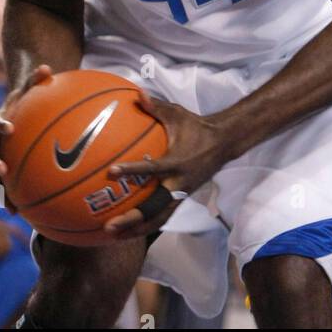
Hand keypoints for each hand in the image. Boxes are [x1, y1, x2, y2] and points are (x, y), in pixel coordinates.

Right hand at [0, 63, 52, 208]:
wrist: (18, 112)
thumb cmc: (27, 100)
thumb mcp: (30, 89)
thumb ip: (36, 79)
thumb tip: (47, 67)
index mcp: (1, 121)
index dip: (1, 125)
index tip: (10, 128)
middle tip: (3, 169)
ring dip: (0, 189)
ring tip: (10, 204)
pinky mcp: (5, 171)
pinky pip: (6, 187)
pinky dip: (13, 199)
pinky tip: (23, 214)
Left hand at [103, 98, 229, 238]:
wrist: (222, 143)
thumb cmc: (195, 127)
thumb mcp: (178, 114)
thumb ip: (156, 107)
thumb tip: (137, 94)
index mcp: (177, 162)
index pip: (153, 169)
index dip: (133, 170)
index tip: (112, 172)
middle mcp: (179, 183)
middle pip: (154, 208)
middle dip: (132, 219)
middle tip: (109, 226)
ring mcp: (181, 195)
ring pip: (158, 219)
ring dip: (136, 230)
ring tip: (113, 238)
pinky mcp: (182, 200)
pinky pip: (162, 217)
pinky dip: (145, 225)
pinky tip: (127, 231)